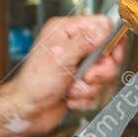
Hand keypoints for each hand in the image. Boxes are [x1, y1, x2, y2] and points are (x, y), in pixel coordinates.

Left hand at [0, 15, 123, 136]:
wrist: (26, 111)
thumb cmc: (34, 83)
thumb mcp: (60, 57)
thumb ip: (85, 41)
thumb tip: (105, 28)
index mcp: (67, 31)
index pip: (102, 25)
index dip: (112, 41)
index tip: (110, 55)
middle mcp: (75, 45)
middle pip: (109, 53)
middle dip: (101, 71)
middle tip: (87, 77)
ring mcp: (79, 65)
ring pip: (105, 75)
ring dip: (90, 88)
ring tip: (72, 89)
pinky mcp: (81, 83)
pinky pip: (98, 90)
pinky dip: (85, 97)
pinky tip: (70, 97)